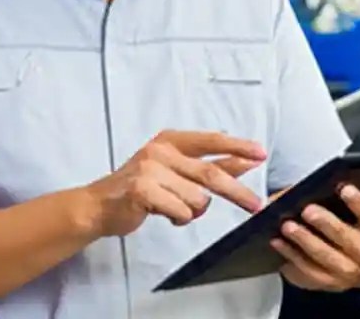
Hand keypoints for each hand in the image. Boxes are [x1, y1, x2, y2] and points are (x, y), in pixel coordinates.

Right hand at [84, 130, 267, 237]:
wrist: (99, 205)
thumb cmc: (140, 187)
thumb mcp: (174, 169)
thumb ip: (207, 164)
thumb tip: (245, 160)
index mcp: (170, 140)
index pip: (211, 140)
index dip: (238, 147)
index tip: (261, 154)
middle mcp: (160, 151)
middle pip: (210, 173)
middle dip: (237, 191)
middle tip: (256, 205)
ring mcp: (150, 170)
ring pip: (197, 199)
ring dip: (193, 212)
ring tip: (175, 209)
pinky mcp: (142, 191)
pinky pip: (180, 212)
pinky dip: (179, 219)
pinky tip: (164, 214)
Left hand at [272, 184, 359, 291]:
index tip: (344, 187)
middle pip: (348, 240)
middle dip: (327, 224)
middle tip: (307, 208)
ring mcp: (350, 272)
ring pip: (327, 258)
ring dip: (306, 242)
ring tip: (287, 225)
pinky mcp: (330, 282)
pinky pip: (310, 272)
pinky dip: (293, 258)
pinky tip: (278, 242)